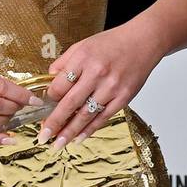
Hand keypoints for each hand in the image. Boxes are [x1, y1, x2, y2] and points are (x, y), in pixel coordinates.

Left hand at [37, 20, 163, 147]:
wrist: (143, 41)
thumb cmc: (113, 43)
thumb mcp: (83, 45)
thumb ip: (64, 62)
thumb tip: (50, 80)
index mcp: (83, 58)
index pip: (59, 85)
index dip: (49, 100)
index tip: (43, 109)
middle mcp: (97, 73)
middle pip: (70, 103)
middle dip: (54, 123)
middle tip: (43, 137)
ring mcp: (111, 87)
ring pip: (86, 114)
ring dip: (70, 132)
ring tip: (58, 144)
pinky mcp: (124, 97)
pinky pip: (103, 117)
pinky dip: (90, 129)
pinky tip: (79, 138)